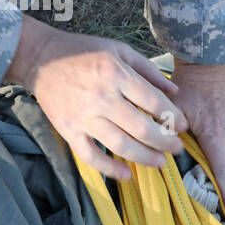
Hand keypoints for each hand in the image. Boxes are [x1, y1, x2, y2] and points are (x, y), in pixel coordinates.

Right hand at [4, 17, 186, 180]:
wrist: (40, 58)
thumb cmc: (82, 51)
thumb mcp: (118, 49)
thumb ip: (147, 70)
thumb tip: (175, 91)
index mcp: (116, 74)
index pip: (154, 102)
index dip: (174, 117)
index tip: (183, 126)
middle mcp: (102, 98)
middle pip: (142, 129)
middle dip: (166, 142)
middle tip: (177, 148)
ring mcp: (84, 117)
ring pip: (121, 146)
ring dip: (145, 157)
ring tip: (160, 162)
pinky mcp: (68, 130)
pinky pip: (91, 156)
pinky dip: (110, 169)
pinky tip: (127, 175)